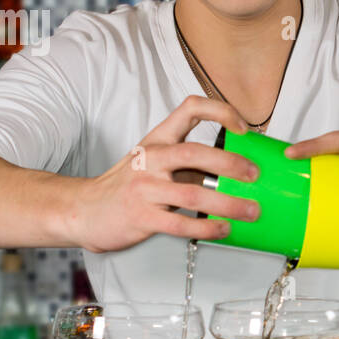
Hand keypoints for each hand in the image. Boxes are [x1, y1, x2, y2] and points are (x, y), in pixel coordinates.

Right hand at [68, 96, 262, 252]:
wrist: (84, 211)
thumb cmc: (127, 187)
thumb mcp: (154, 164)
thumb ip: (189, 164)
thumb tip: (236, 170)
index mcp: (158, 140)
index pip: (190, 108)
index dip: (220, 111)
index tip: (243, 127)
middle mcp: (151, 158)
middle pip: (195, 152)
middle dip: (231, 163)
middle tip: (254, 175)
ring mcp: (144, 187)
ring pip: (193, 193)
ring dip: (228, 204)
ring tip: (250, 211)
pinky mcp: (142, 217)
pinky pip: (181, 223)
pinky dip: (207, 227)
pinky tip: (223, 230)